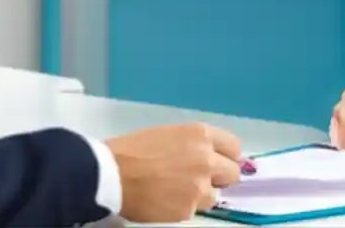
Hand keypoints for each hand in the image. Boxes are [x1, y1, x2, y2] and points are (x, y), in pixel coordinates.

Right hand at [106, 122, 243, 222]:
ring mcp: (199, 186)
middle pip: (233, 174)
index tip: (218, 162)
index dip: (226, 156)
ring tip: (177, 191)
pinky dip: (183, 206)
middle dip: (220, 177)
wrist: (110, 173)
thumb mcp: (169, 134)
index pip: (234, 147)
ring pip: (214, 195)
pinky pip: (194, 209)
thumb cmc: (132, 149)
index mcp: (201, 135)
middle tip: (201, 179)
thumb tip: (206, 155)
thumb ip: (193, 145)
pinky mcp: (188, 210)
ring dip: (201, 194)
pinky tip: (165, 200)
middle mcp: (207, 159)